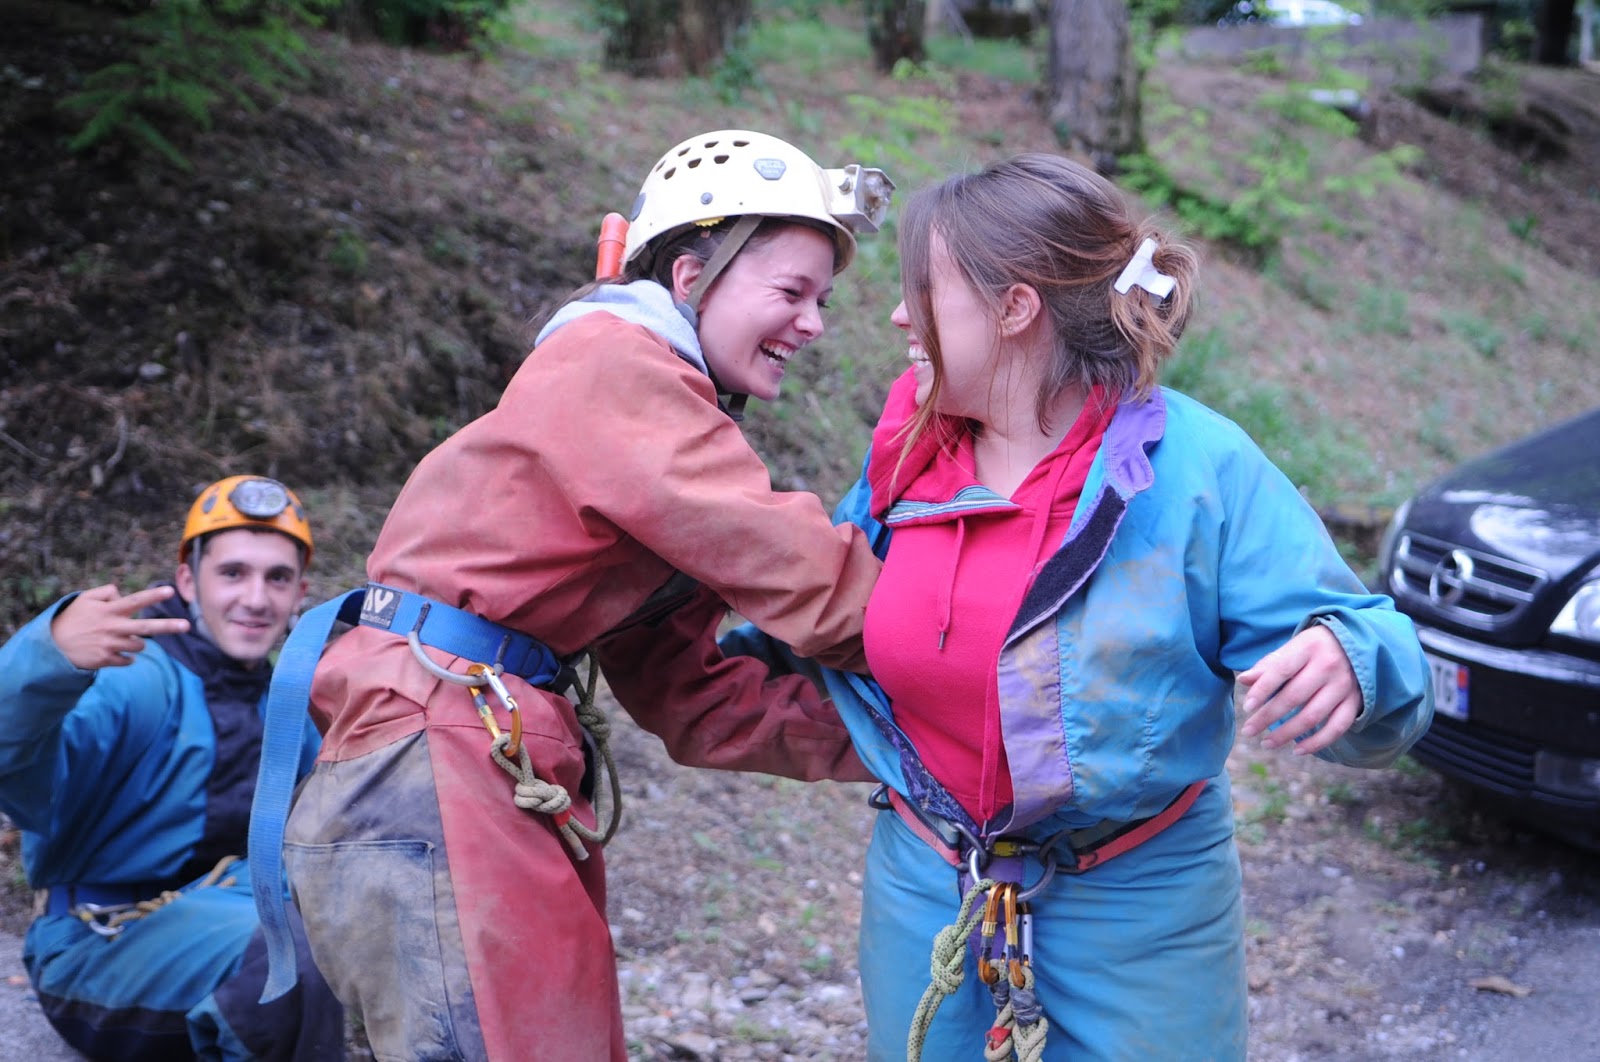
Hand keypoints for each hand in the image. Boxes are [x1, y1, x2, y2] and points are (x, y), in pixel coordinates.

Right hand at [50, 584, 190, 670]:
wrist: (52, 646)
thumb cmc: (72, 619)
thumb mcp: (84, 599)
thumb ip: (106, 593)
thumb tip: (122, 595)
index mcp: (109, 611)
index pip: (135, 601)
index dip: (153, 596)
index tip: (171, 591)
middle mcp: (112, 627)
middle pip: (146, 627)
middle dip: (168, 626)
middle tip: (187, 625)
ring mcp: (110, 644)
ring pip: (139, 645)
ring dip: (137, 642)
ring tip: (120, 639)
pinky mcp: (106, 660)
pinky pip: (128, 660)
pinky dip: (127, 657)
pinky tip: (116, 652)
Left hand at [1236, 624, 1360, 754]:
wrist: (1355, 646)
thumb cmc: (1313, 649)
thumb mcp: (1292, 648)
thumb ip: (1269, 665)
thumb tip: (1243, 680)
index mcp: (1309, 647)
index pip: (1281, 670)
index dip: (1263, 690)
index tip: (1246, 708)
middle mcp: (1329, 666)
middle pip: (1294, 697)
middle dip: (1268, 717)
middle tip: (1248, 731)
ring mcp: (1343, 686)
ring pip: (1313, 716)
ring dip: (1287, 733)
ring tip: (1266, 743)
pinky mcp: (1355, 702)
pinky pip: (1337, 728)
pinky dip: (1317, 742)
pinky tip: (1297, 750)